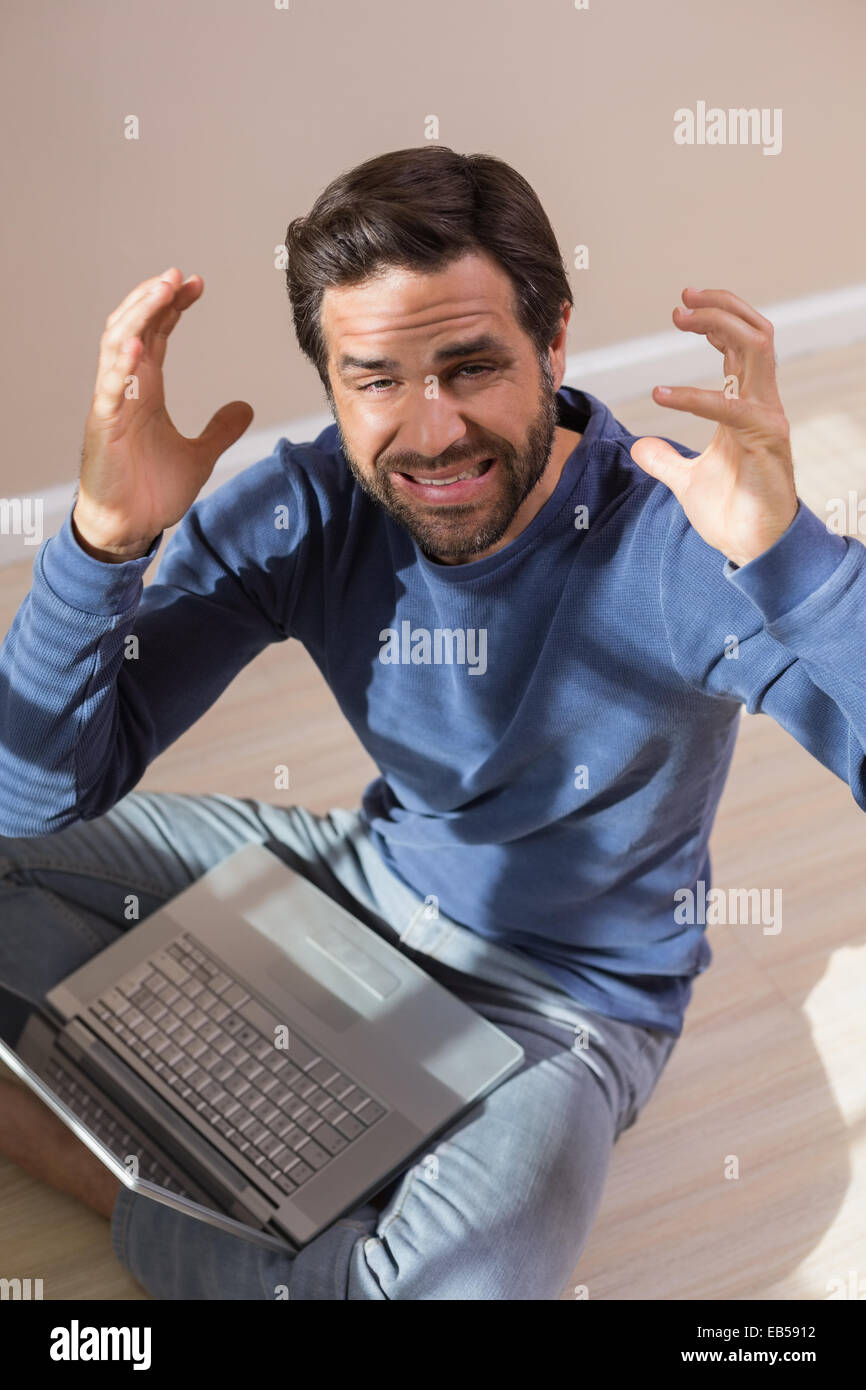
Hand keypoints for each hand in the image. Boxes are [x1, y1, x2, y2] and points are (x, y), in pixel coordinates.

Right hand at [74, 267, 253, 559]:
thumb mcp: (199, 455)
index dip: (172, 306)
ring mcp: (111, 403)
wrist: (129, 527)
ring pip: (118, 344)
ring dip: (139, 315)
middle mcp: (126, 388)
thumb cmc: (150, 491)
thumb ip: (220, 429)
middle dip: (155, 298)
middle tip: (180, 276)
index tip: (196, 284)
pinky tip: (139, 342)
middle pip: (135, 326)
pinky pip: (110, 387)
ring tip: (161, 291)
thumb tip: (246, 407)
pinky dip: (122, 363)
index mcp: (145, 389)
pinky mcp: (103, 425)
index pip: (157, 333)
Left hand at [629, 287, 797, 567]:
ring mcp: (768, 418)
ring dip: (718, 324)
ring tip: (680, 316)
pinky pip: (731, 406)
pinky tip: (659, 394)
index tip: (683, 305)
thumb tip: (640, 447)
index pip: (740, 345)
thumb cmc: (731, 511)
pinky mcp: (767, 440)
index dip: (716, 319)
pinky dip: (693, 396)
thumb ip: (664, 461)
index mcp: (745, 405)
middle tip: (681, 300)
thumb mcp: (686, 480)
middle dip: (720, 308)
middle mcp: (761, 403)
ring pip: (756, 348)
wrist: (753, 547)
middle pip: (753, 333)